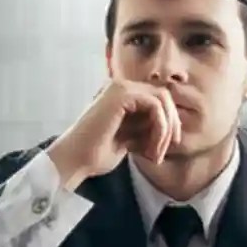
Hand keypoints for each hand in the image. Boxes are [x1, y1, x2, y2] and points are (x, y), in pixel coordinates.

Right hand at [46, 79, 182, 190]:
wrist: (75, 160)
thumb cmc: (97, 153)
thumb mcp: (131, 138)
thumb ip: (147, 127)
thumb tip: (171, 127)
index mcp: (123, 95)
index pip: (158, 100)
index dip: (168, 123)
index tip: (163, 148)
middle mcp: (121, 86)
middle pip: (163, 96)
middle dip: (171, 124)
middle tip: (164, 150)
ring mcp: (120, 87)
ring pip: (162, 100)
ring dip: (165, 130)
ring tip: (155, 154)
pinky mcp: (121, 94)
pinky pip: (155, 105)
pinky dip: (160, 128)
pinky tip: (150, 149)